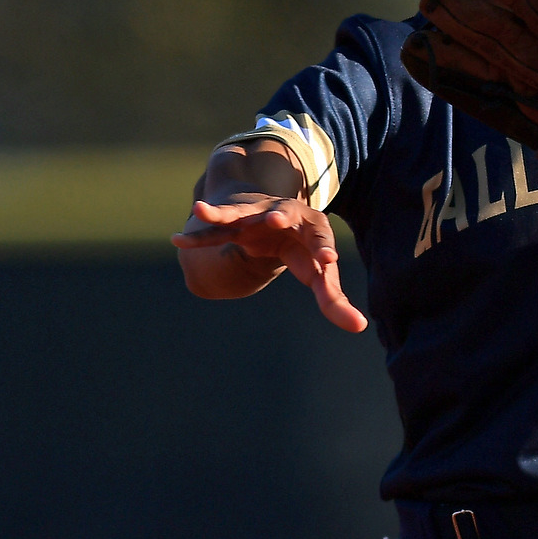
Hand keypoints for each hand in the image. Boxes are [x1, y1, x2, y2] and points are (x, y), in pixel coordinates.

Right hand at [172, 194, 368, 332]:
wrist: (278, 218)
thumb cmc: (302, 249)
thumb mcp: (317, 272)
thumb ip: (334, 300)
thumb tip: (359, 327)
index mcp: (312, 227)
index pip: (321, 239)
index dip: (324, 249)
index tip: (329, 261)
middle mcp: (284, 214)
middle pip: (282, 212)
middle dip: (278, 215)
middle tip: (276, 218)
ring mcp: (256, 216)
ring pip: (240, 214)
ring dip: (224, 214)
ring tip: (201, 211)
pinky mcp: (234, 222)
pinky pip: (214, 230)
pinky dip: (198, 235)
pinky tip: (177, 239)